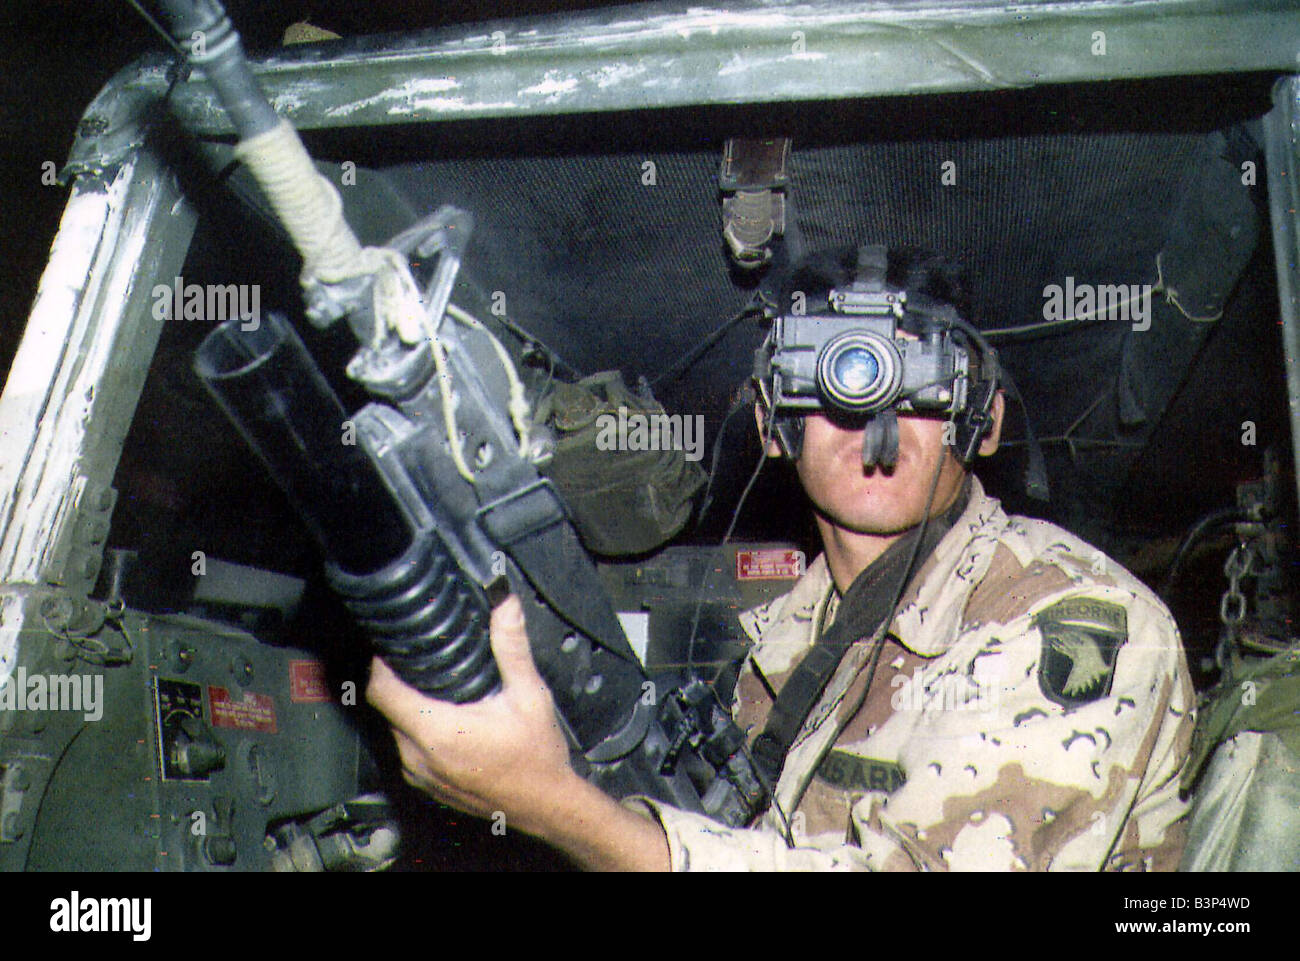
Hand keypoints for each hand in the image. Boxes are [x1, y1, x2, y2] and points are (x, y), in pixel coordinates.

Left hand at [365, 595, 577, 834]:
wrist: (546, 806)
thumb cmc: (538, 758)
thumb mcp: (530, 696)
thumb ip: (512, 648)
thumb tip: (505, 607)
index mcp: (439, 732)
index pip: (382, 691)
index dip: (380, 663)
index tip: (390, 645)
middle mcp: (420, 757)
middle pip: (387, 708)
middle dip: (398, 681)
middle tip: (420, 660)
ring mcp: (419, 775)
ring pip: (395, 729)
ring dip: (408, 708)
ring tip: (435, 689)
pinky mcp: (424, 786)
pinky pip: (406, 750)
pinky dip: (417, 732)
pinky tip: (444, 721)